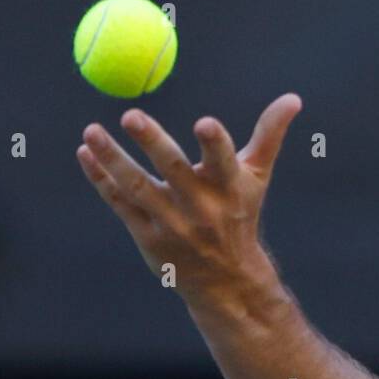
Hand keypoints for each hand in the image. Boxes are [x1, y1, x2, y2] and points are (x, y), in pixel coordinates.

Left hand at [76, 92, 301, 295]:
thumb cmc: (239, 216)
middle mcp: (201, 208)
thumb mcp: (256, 178)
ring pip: (138, 187)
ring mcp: (172, 225)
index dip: (215, 143)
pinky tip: (86, 154)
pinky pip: (121, 204)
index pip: (223, 161)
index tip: (205, 123)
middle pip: (174, 170)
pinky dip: (101, 179)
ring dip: (113, 159)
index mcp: (228, 189)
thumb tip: (293, 98)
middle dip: (153, 143)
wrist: (225, 281)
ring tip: (91, 131)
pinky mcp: (149, 238)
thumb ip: (269, 135)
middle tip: (130, 115)